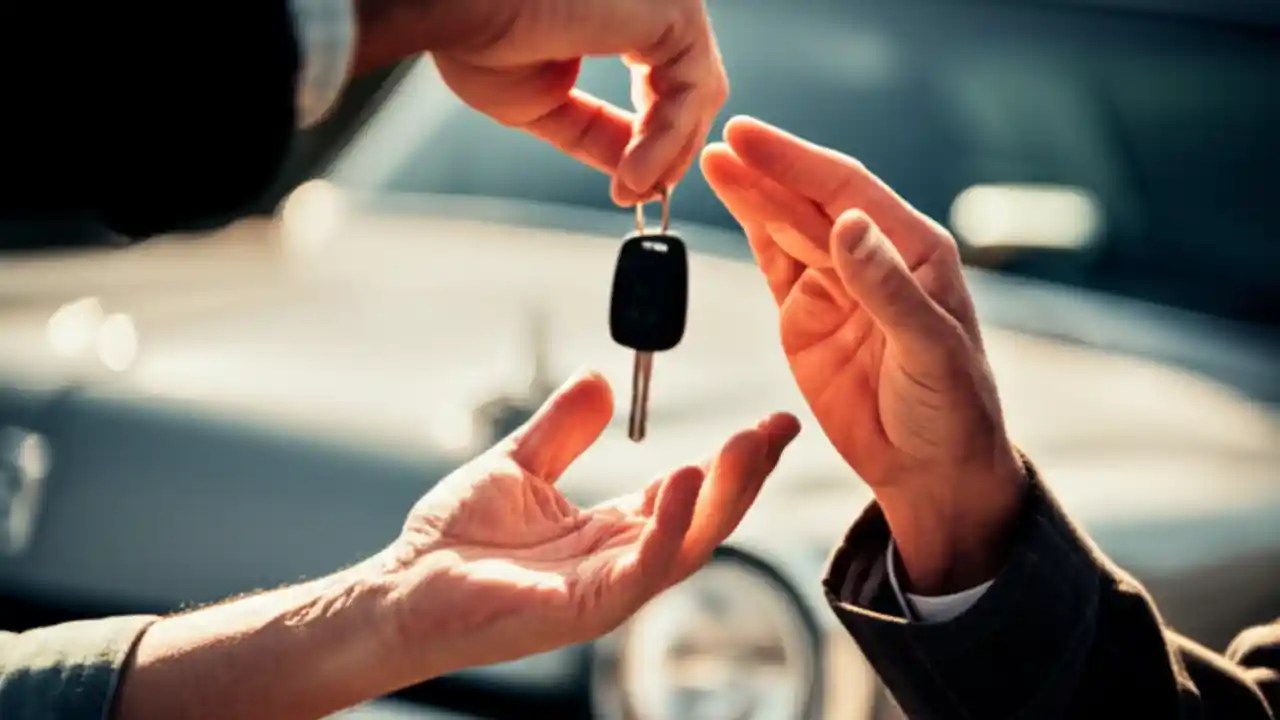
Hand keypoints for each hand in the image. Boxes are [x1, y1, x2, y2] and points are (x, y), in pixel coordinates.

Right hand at [353, 0, 727, 202]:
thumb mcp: (545, 103)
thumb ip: (596, 133)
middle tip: (639, 193)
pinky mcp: (672, 14)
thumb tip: (634, 173)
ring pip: (696, 93)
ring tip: (630, 189)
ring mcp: (662, 5)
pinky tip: (633, 174)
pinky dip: (666, 141)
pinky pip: (689, 92)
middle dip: (668, 149)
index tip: (628, 185)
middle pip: (688, 86)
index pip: (662, 81)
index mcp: (619, 15)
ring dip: (666, 153)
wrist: (453, 11)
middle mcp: (647, 5)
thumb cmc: (476, 38)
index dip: (652, 138)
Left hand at [380, 370, 798, 674]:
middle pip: (705, 518)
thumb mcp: (519, 464)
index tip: (770, 421)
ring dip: (725, 495)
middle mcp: (621, 561)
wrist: (404, 586)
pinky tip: (687, 480)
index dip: (730, 459)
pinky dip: (671, 525)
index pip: (689, 492)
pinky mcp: (586, 609)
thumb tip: (600, 380)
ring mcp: (608, 589)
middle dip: (747, 474)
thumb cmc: (455, 538)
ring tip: (748, 444)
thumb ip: (562, 430)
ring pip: (689, 543)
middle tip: (778, 427)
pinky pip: (643, 568)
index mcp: (611, 531)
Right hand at [701, 117, 1025, 593]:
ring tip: (710, 162)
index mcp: (914, 249)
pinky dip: (750, 230)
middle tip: (718, 142)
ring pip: (786, 226)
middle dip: (765, 170)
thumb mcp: (928, 349)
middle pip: (810, 201)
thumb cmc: (951, 408)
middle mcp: (873, 256)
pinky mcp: (805, 315)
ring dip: (750, 194)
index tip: (748, 136)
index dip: (796, 161)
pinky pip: (774, 262)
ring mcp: (835, 284)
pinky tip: (730, 198)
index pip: (846, 190)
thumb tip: (847, 223)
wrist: (930, 469)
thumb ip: (887, 287)